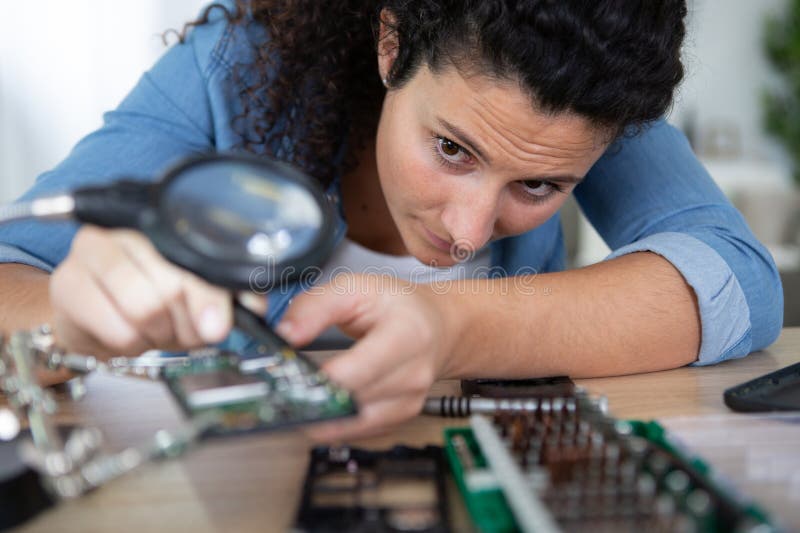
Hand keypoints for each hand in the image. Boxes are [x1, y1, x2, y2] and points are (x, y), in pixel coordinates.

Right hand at [50, 226, 236, 357]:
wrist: (95, 318)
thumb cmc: (150, 299)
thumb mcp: (197, 294)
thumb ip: (230, 293)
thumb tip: (249, 307)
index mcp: (164, 222)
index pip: (197, 257)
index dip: (211, 297)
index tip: (218, 326)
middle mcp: (126, 229)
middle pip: (172, 285)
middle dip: (186, 321)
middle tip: (183, 328)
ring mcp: (91, 252)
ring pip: (145, 308)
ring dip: (158, 332)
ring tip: (155, 328)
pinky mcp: (68, 284)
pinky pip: (119, 329)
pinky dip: (132, 343)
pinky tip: (129, 333)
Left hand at [275, 273, 455, 441]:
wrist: (439, 326)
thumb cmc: (400, 306)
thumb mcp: (356, 288)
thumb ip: (315, 306)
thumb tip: (285, 334)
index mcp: (406, 335)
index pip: (358, 370)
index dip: (321, 380)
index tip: (289, 378)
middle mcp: (413, 374)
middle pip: (353, 402)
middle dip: (313, 399)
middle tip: (282, 391)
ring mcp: (410, 401)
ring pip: (353, 424)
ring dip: (321, 417)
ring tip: (296, 400)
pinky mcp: (400, 418)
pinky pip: (360, 431)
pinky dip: (336, 424)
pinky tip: (319, 410)